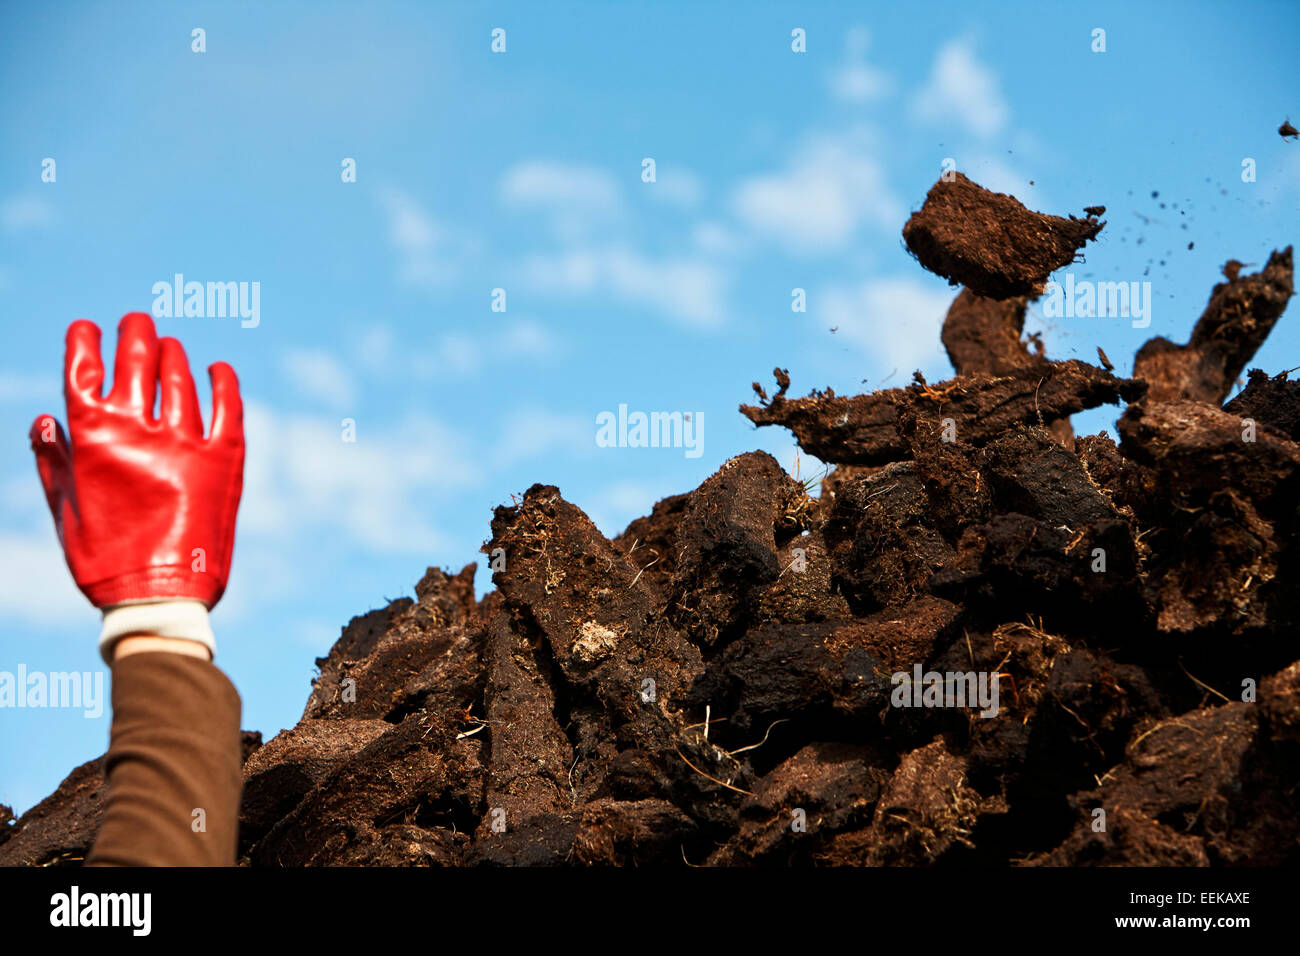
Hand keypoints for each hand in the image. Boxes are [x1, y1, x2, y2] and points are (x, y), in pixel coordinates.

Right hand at [30, 313, 244, 614]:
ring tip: (169, 346)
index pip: (86, 369)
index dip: (85, 341)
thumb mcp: (64, 509)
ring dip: (172, 355)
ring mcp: (186, 442)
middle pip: (137, 360)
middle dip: (134, 333)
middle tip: (137, 321)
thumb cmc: (104, 558)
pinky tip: (218, 369)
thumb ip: (52, 460)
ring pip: (180, 377)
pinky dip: (223, 383)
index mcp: (95, 439)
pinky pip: (227, 407)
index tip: (87, 328)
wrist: (160, 599)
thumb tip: (44, 417)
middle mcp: (140, 432)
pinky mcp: (225, 460)